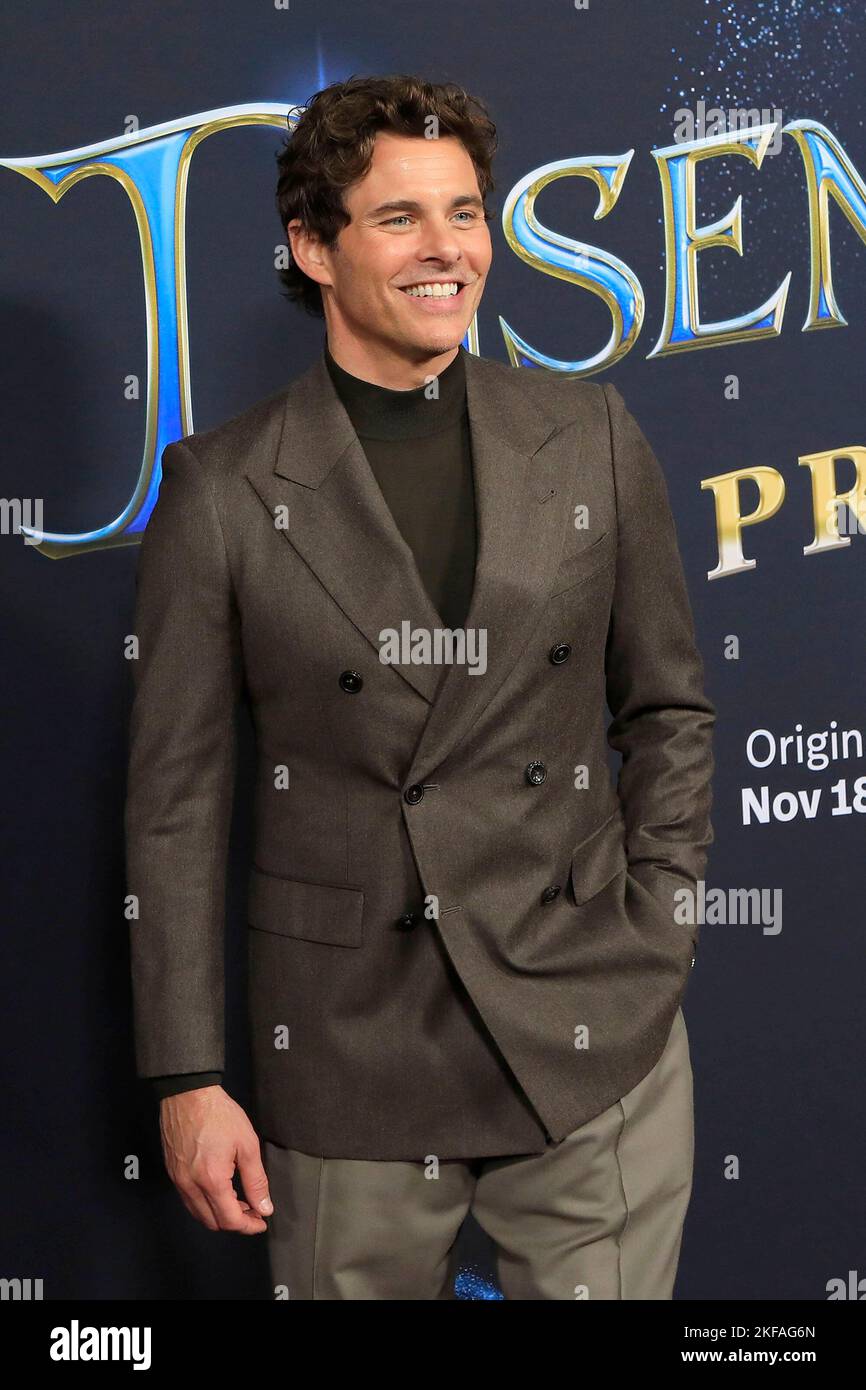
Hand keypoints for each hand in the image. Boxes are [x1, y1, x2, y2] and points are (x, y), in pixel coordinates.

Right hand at [159, 1085, 273, 1232]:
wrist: (188, 1094)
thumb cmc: (217, 1114)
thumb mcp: (247, 1145)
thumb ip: (256, 1180)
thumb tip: (264, 1206)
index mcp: (212, 1180)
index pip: (230, 1220)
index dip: (249, 1226)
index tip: (261, 1222)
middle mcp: (191, 1186)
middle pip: (213, 1222)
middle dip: (235, 1222)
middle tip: (253, 1210)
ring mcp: (178, 1180)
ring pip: (199, 1214)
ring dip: (219, 1214)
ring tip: (239, 1201)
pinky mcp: (172, 1173)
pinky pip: (189, 1200)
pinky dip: (205, 1204)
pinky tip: (219, 1190)